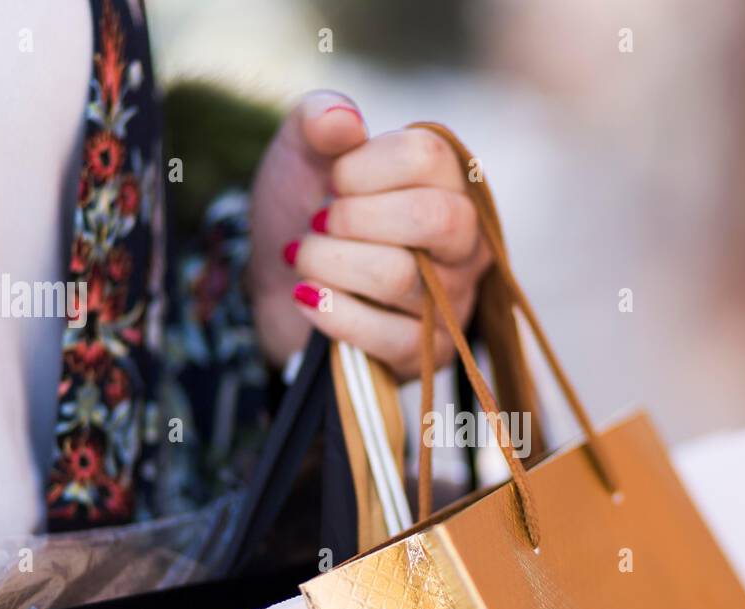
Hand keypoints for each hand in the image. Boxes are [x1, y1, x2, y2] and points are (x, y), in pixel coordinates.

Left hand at [248, 91, 490, 378]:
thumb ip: (319, 119)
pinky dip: (332, 312)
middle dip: (354, 219)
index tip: (332, 180)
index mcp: (449, 181)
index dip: (365, 166)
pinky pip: (388, 335)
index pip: (429, 157)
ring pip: (400, 276)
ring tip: (303, 258)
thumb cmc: (303, 211)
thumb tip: (343, 120)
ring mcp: (455, 299)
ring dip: (328, 263)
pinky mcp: (430, 351)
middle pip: (434, 218)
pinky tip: (308, 298)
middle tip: (318, 223)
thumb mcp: (301, 154)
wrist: (277, 285)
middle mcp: (466, 240)